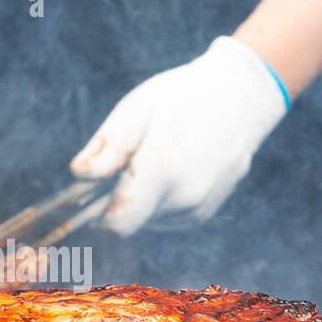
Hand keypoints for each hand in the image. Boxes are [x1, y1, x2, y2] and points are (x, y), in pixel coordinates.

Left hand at [70, 36, 290, 235]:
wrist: (242, 97)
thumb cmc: (182, 97)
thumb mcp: (135, 111)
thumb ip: (105, 149)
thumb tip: (80, 176)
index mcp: (162, 171)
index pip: (117, 224)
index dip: (98, 214)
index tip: (92, 194)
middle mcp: (184, 198)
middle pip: (131, 222)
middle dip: (119, 201)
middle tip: (125, 165)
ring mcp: (199, 207)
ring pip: (149, 221)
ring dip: (141, 201)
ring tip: (154, 159)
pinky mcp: (206, 211)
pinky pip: (169, 218)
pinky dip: (160, 201)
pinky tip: (171, 169)